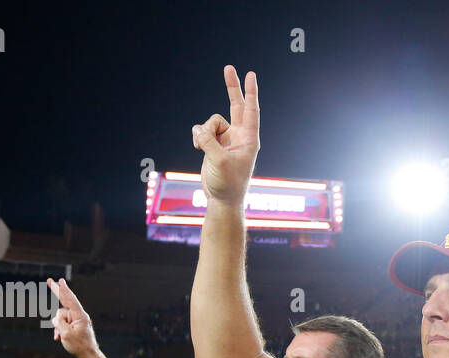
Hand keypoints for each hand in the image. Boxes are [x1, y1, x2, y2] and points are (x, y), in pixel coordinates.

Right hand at [47, 279, 100, 357]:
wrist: (88, 355)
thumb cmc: (79, 346)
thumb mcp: (66, 334)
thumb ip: (59, 322)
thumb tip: (55, 318)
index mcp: (80, 316)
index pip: (70, 300)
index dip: (63, 290)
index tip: (59, 280)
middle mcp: (79, 316)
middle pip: (64, 305)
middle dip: (56, 293)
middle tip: (49, 280)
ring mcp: (76, 320)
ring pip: (60, 317)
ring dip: (57, 327)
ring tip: (60, 336)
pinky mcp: (74, 325)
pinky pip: (62, 324)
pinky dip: (59, 330)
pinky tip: (58, 338)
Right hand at [191, 66, 259, 205]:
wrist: (222, 199)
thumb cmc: (228, 184)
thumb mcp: (218, 161)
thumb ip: (208, 140)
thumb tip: (198, 128)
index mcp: (249, 139)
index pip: (250, 110)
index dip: (250, 92)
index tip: (251, 75)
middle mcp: (239, 137)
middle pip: (236, 105)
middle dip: (232, 88)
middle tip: (229, 67)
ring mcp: (226, 139)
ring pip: (211, 122)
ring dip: (204, 132)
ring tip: (202, 148)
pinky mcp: (215, 145)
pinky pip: (203, 131)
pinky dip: (198, 138)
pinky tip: (198, 148)